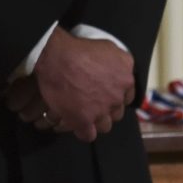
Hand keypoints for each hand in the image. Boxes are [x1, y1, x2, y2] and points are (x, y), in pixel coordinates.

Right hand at [12, 31, 133, 141]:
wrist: (55, 56)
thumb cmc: (78, 47)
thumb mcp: (107, 47)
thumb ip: (118, 61)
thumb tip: (117, 68)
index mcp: (125, 78)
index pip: (127, 96)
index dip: (115, 95)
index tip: (104, 92)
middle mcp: (117, 96)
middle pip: (116, 112)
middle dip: (106, 108)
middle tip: (92, 101)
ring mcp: (101, 110)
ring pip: (104, 125)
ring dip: (96, 120)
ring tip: (83, 113)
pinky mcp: (83, 120)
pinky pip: (88, 135)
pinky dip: (83, 131)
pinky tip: (76, 123)